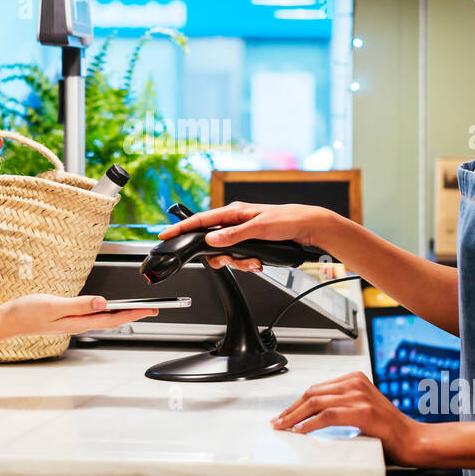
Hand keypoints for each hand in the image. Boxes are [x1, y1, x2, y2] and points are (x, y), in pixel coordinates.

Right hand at [0, 293, 158, 337]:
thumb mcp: (53, 305)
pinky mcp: (68, 318)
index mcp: (78, 322)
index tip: (152, 309)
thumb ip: (78, 304)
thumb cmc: (26, 312)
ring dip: (124, 313)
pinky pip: (94, 316)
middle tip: (155, 308)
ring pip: (105, 318)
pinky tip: (112, 307)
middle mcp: (79, 324)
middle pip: (114, 319)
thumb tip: (103, 302)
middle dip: (136, 314)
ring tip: (140, 307)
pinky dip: (108, 311)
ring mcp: (74, 322)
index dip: (135, 313)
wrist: (7, 321)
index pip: (114, 318)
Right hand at [154, 201, 331, 271]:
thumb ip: (234, 235)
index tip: (164, 234)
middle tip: (231, 261)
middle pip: (212, 243)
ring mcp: (243, 234)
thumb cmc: (288, 219)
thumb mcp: (259, 228)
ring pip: (226, 253)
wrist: (309, 227)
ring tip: (255, 261)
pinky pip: (240, 257)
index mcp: (234, 212)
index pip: (201, 220)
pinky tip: (259, 262)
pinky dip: (248, 263)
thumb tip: (212, 240)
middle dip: (221, 256)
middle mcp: (235, 222)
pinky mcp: (251, 244)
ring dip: (239, 262)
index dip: (181, 227)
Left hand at [271, 371, 425, 465]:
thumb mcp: (361, 407)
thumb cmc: (387, 429)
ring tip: (284, 427)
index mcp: (354, 379)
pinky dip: (310, 424)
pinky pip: (328, 416)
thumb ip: (340, 405)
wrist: (411, 439)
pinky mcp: (362, 411)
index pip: (316, 388)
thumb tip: (310, 414)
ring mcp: (359, 396)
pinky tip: (301, 430)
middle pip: (313, 394)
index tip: (285, 414)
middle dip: (291, 409)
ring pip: (316, 403)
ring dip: (295, 417)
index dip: (297, 402)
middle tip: (278, 422)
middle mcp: (355, 383)